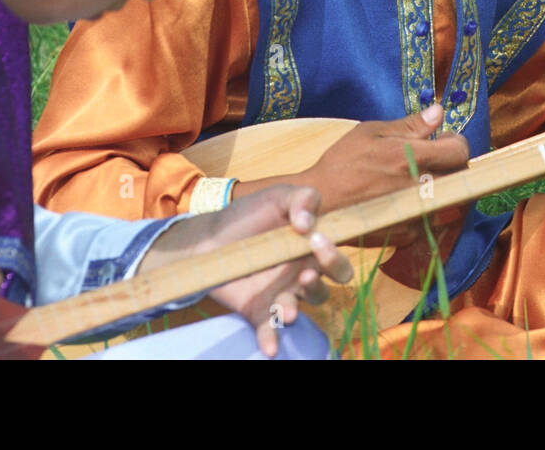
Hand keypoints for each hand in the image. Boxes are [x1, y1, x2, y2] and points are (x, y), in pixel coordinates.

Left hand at [198, 185, 352, 356]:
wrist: (209, 237)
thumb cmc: (249, 215)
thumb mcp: (277, 196)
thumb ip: (302, 198)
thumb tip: (308, 222)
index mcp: (311, 251)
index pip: (336, 261)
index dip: (333, 255)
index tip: (316, 240)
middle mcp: (300, 275)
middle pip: (325, 288)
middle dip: (317, 288)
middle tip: (305, 273)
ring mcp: (280, 294)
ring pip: (297, 308)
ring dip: (293, 310)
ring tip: (285, 310)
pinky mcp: (259, 310)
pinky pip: (269, 329)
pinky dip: (271, 339)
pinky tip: (270, 348)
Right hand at [300, 103, 468, 246]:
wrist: (321, 203)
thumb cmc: (343, 162)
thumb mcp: (371, 133)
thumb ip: (410, 125)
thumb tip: (439, 112)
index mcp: (411, 157)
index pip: (459, 151)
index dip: (455, 143)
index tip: (442, 141)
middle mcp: (419, 187)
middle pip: (462, 177)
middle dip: (453, 165)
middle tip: (433, 159)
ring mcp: (416, 213)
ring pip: (453, 201)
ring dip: (445, 187)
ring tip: (423, 179)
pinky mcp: (410, 233)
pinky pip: (433, 218)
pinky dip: (428, 207)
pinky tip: (408, 199)